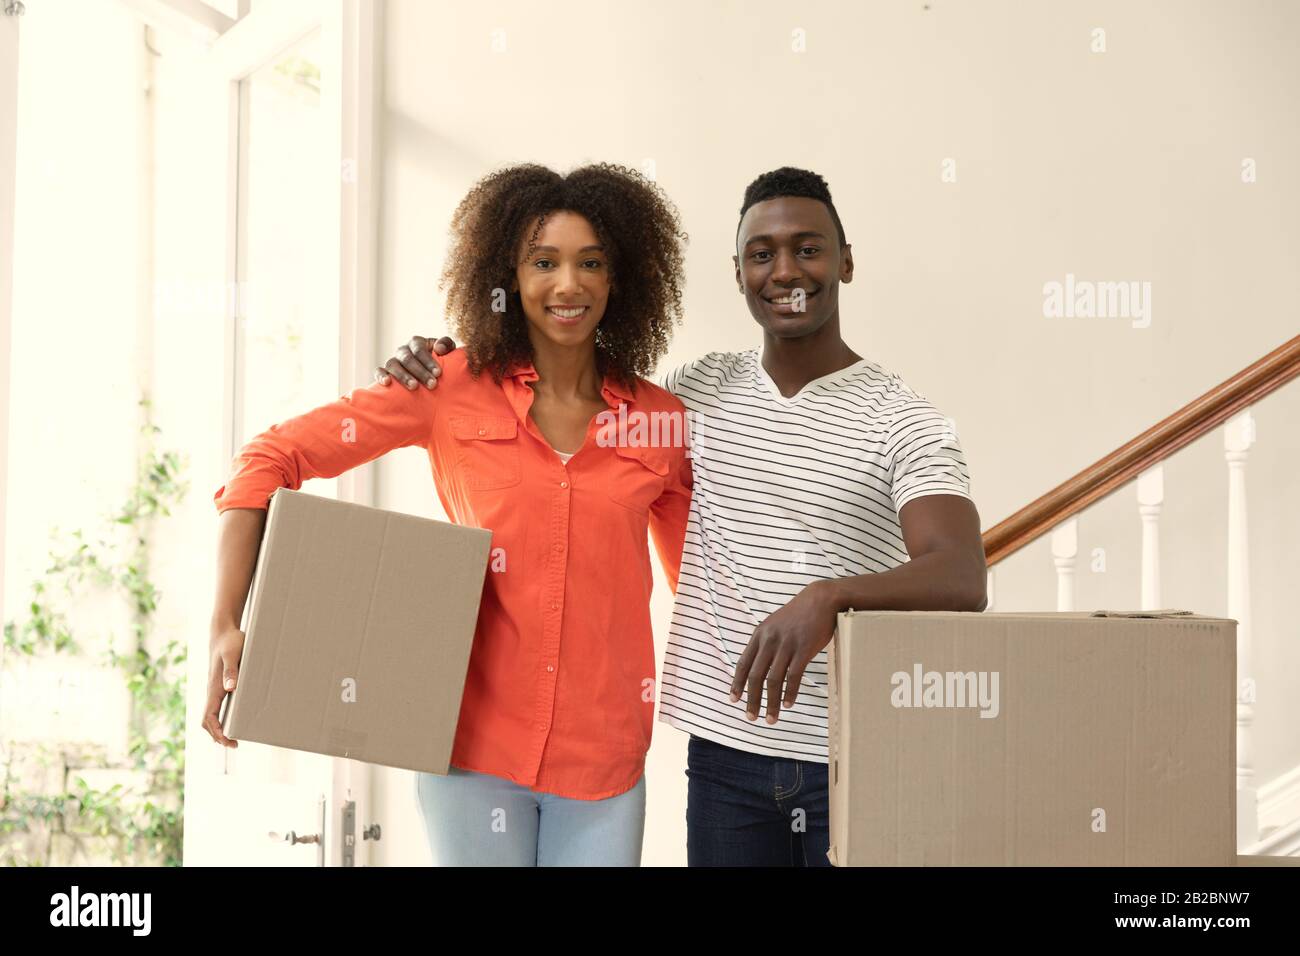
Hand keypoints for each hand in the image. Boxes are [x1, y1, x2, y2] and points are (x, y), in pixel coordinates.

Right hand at [202, 626, 245, 747]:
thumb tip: (230, 688)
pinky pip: (216, 707)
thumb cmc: (230, 642)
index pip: (209, 718)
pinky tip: (233, 718)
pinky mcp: (219, 685)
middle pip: (207, 721)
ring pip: (211, 715)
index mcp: (213, 688)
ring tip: (232, 737)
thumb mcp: (232, 654)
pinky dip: (220, 718)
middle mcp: (211, 691)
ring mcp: (214, 688)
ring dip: (218, 728)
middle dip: (217, 735)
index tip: (228, 741)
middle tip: (234, 744)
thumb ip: (231, 670)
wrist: (223, 632)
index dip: (217, 732)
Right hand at [373, 335, 456, 389]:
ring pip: (393, 364)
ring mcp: (393, 360)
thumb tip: (439, 348)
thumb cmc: (441, 362)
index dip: (428, 361)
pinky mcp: (384, 371)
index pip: (420, 350)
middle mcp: (403, 350)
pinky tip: (387, 383)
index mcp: (417, 343)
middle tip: (432, 385)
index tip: (438, 373)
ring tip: (414, 387)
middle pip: (407, 358)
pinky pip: (378, 371)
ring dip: (403, 376)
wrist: (431, 376)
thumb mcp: (447, 351)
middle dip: (420, 372)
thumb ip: (447, 345)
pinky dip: (381, 375)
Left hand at [729, 580, 839, 723]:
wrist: (821, 600)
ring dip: (771, 702)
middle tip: (751, 717)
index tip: (734, 700)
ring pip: (773, 680)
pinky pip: (793, 676)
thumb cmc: (798, 615)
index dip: (737, 684)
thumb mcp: (775, 625)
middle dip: (752, 700)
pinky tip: (788, 704)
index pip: (743, 663)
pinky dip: (789, 693)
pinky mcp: (803, 649)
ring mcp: (786, 645)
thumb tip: (758, 666)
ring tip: (771, 719)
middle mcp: (769, 640)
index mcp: (759, 634)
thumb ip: (765, 643)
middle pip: (755, 676)